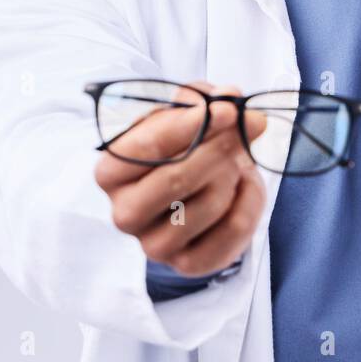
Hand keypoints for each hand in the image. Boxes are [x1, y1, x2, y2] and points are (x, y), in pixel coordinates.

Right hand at [94, 81, 268, 277]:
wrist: (203, 188)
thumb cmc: (186, 146)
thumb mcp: (186, 113)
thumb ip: (203, 99)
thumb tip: (229, 96)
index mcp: (110, 172)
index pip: (147, 147)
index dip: (192, 125)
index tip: (227, 109)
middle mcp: (124, 213)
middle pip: (176, 179)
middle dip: (220, 148)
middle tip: (248, 126)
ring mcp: (153, 245)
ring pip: (211, 202)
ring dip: (235, 172)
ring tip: (236, 159)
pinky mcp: (188, 264)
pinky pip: (234, 227)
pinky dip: (250, 199)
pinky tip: (243, 185)